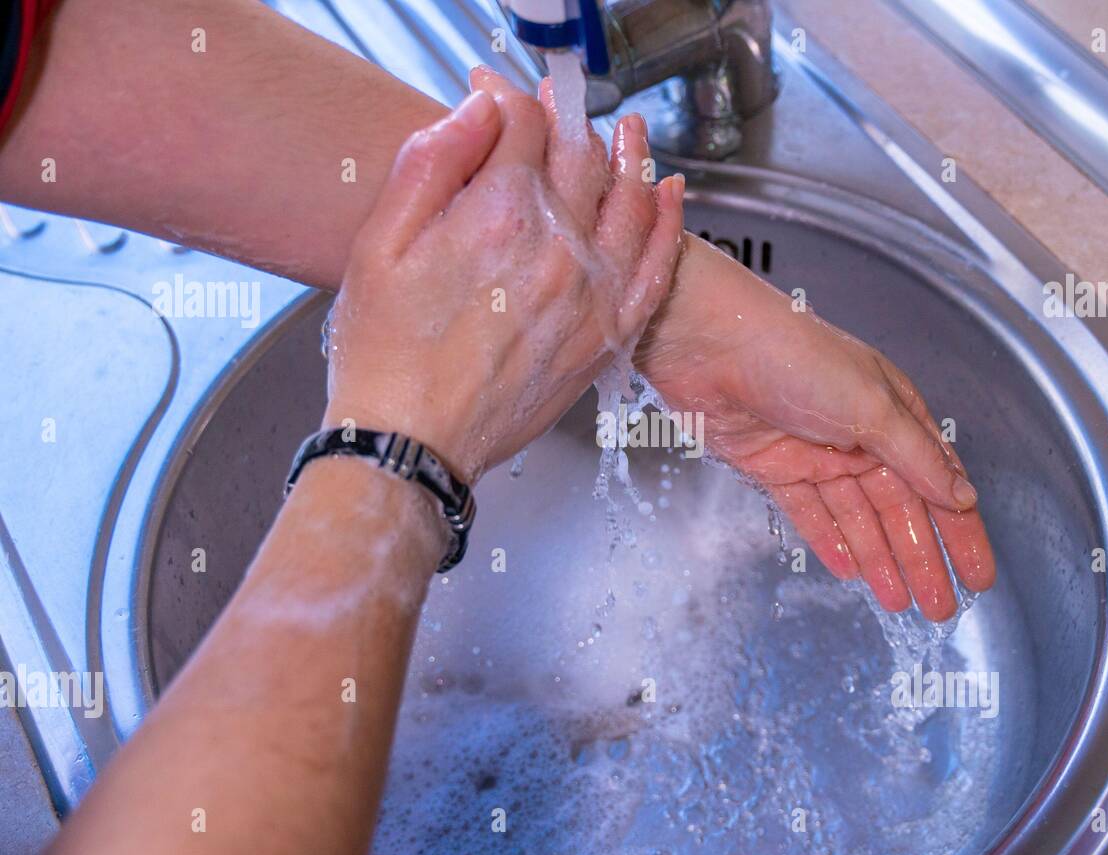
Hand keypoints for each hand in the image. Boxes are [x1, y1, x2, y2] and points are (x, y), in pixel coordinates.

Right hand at [324, 70, 684, 484]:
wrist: (412, 443)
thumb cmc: (385, 354)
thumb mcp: (378, 244)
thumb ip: (430, 163)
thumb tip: (478, 109)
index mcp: (499, 216)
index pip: (524, 123)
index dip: (506, 98)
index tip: (493, 97)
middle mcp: (558, 248)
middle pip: (580, 156)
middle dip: (566, 120)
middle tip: (555, 104)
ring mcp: (591, 294)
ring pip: (630, 200)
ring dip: (630, 155)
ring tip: (627, 130)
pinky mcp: (606, 336)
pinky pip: (655, 268)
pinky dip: (667, 224)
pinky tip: (669, 195)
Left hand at [636, 238, 994, 620]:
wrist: (710, 344)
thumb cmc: (795, 358)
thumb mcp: (871, 406)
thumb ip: (916, 458)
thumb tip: (962, 497)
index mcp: (894, 412)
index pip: (938, 482)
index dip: (961, 531)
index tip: (978, 576)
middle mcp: (860, 434)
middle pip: (900, 509)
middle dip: (923, 558)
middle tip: (942, 610)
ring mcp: (815, 452)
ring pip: (858, 518)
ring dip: (882, 560)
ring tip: (903, 605)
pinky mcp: (773, 466)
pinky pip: (810, 513)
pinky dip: (830, 542)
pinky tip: (852, 573)